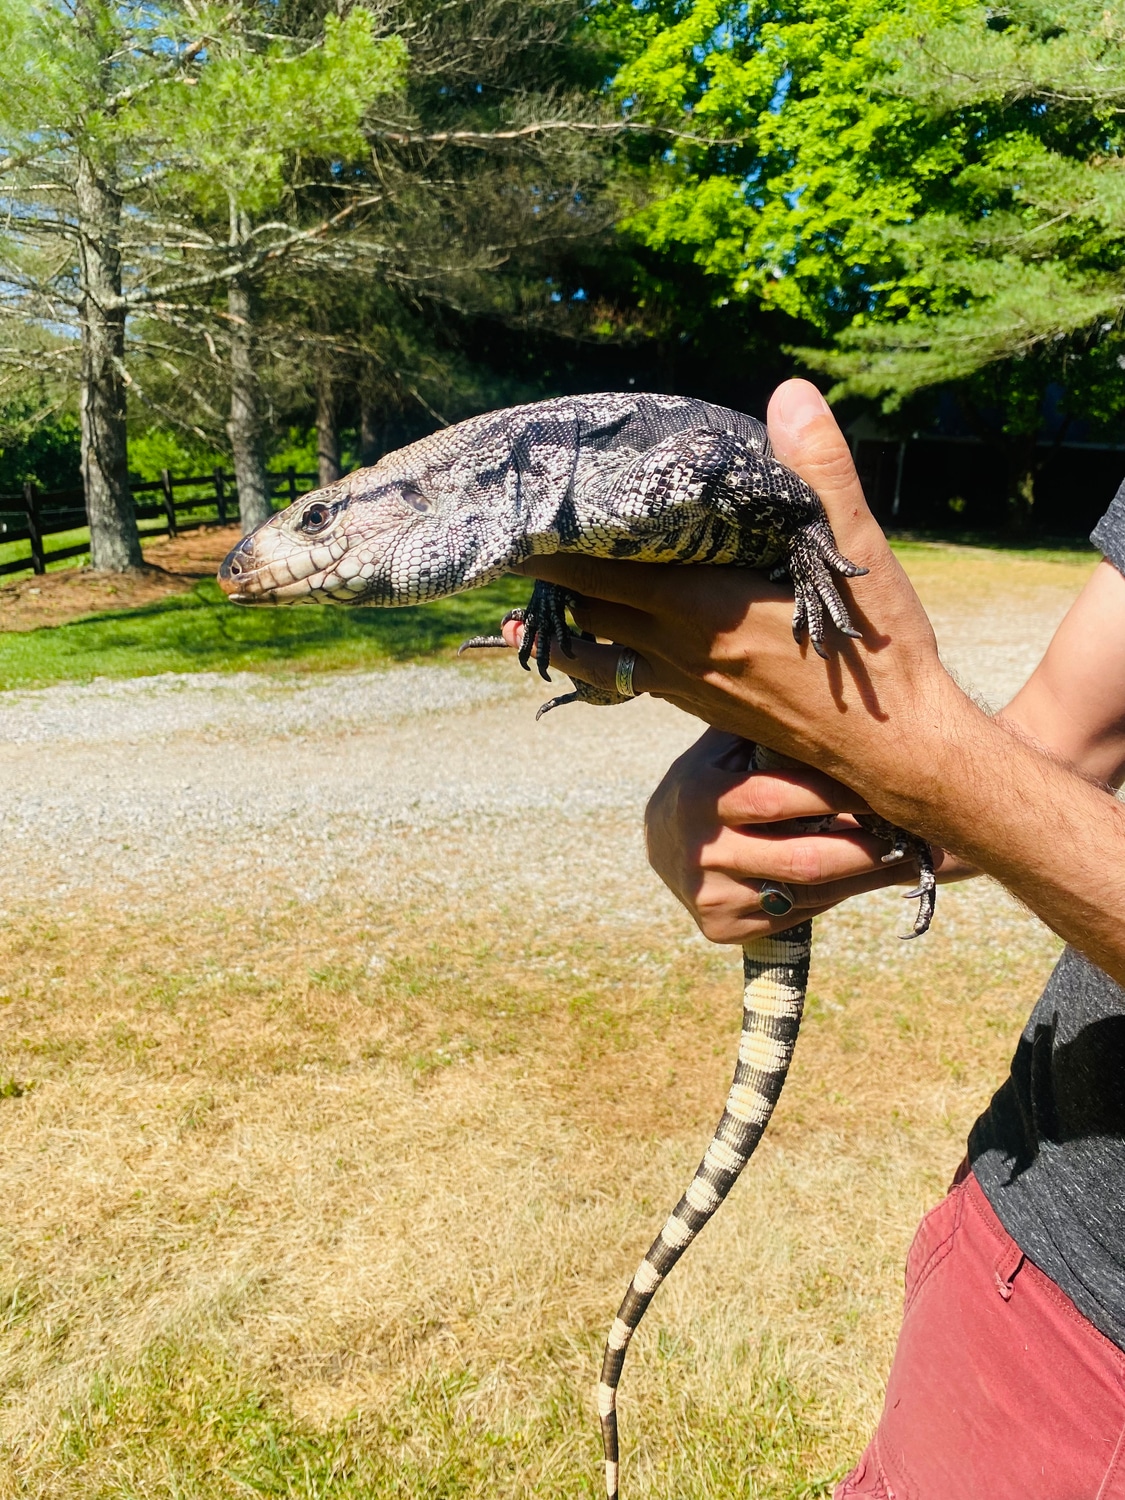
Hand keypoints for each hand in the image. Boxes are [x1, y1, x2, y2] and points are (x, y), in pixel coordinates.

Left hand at [506, 379, 968, 822]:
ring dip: (564, 618)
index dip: (550, 543)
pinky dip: (593, 653)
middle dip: (546, 574)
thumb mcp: (858, 551)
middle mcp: (675, 649)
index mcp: (699, 605)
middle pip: (583, 606)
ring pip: (593, 649)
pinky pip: (622, 678)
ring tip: (527, 596)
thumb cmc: (879, 650)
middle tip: (517, 536)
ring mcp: (682, 685)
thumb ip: (819, 472)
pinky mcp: (696, 706)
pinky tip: (586, 642)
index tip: (519, 513)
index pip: (596, 567)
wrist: (893, 749)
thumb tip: (789, 394)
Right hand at [643, 728, 975, 943]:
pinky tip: (866, 879)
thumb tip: (840, 701)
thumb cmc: (712, 779)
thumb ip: (767, 729)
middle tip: (915, 834)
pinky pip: (796, 914)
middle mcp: (701, 852)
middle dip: (867, 846)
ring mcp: (710, 897)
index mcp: (699, 795)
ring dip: (867, 878)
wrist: (661, 842)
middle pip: (802, 858)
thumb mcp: (724, 748)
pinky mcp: (721, 929)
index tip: (887, 784)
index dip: (838, 793)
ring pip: (808, 893)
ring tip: (910, 858)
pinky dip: (838, 897)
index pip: (778, 797)